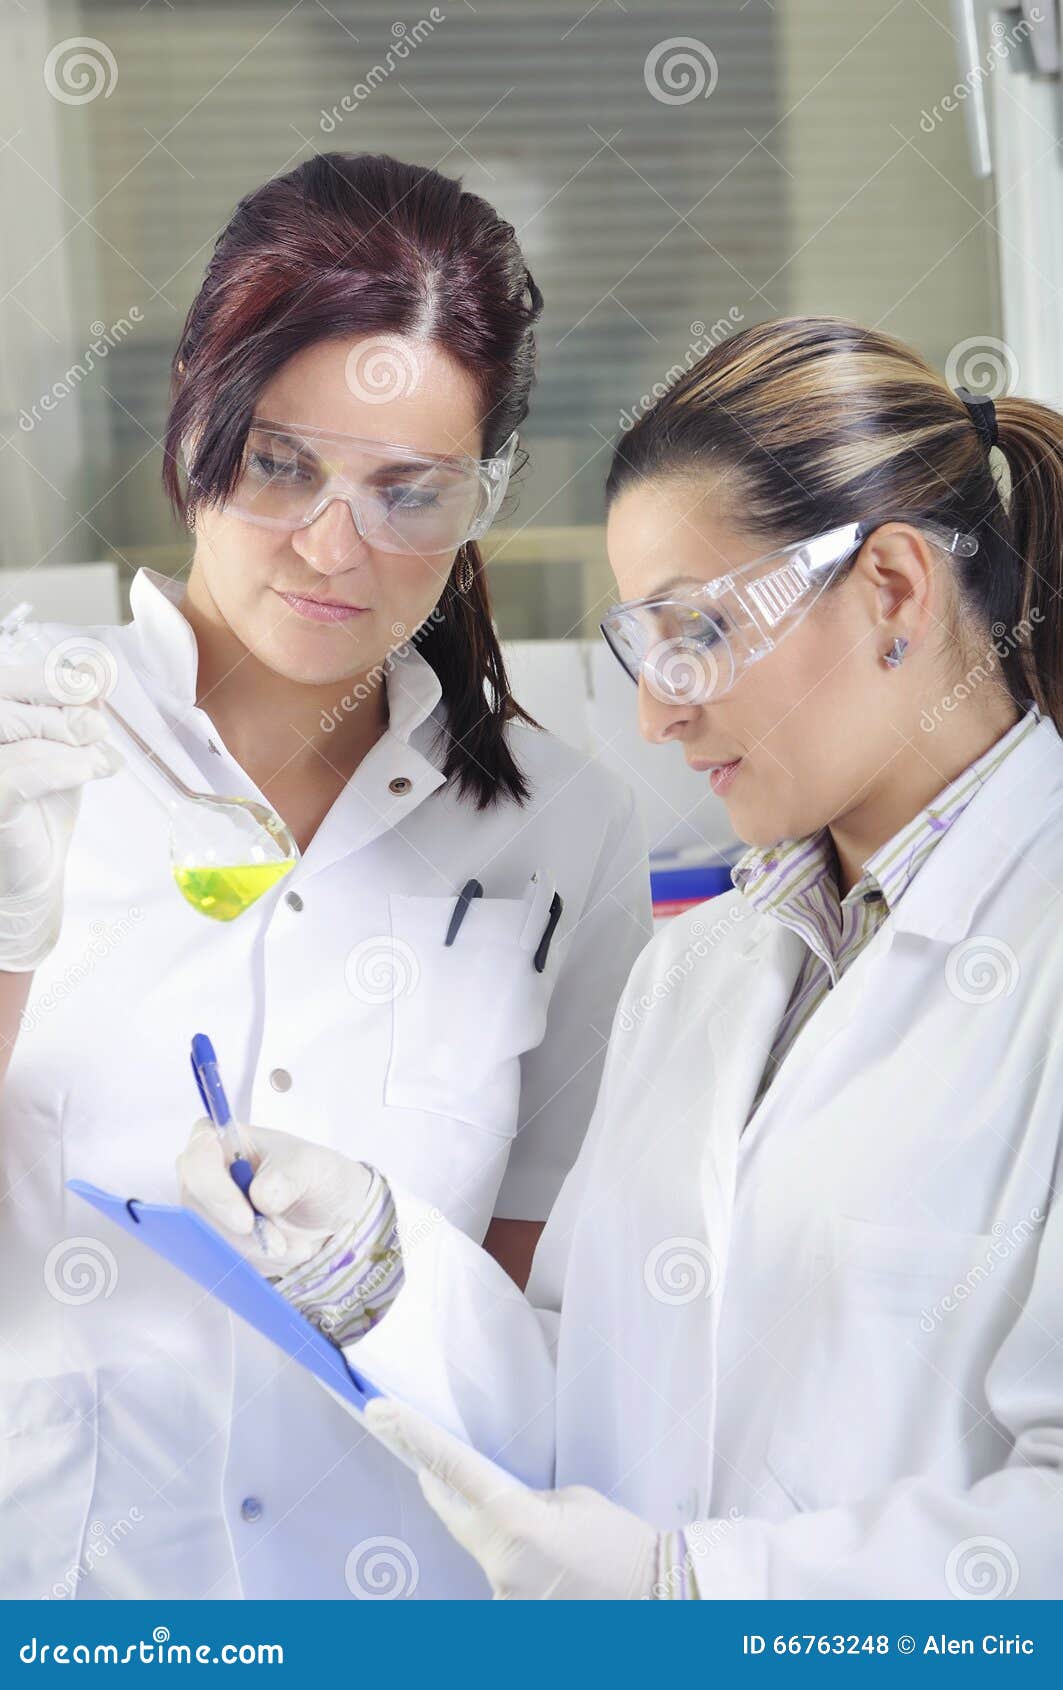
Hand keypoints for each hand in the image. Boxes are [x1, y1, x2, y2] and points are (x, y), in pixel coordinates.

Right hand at [0, 640, 121, 970]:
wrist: (29, 878)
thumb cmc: (38, 812)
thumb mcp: (61, 754)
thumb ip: (72, 715)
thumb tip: (100, 673)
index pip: (2, 680)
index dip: (46, 676)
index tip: (91, 681)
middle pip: (2, 697)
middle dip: (58, 706)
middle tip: (97, 728)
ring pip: (9, 726)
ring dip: (63, 736)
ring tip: (97, 756)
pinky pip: (19, 771)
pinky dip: (62, 766)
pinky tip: (90, 772)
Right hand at [177, 1120, 373, 1275]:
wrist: (329, 1215)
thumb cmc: (316, 1177)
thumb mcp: (314, 1167)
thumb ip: (288, 1174)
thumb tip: (260, 1195)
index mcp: (226, 1140)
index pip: (198, 1156)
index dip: (214, 1189)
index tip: (245, 1218)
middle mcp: (207, 1174)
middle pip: (195, 1203)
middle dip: (237, 1231)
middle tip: (278, 1243)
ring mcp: (207, 1210)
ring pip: (208, 1237)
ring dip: (252, 1249)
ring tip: (295, 1246)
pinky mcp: (215, 1240)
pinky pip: (220, 1258)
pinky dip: (254, 1262)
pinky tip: (284, 1253)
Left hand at [364, 1399, 659, 1599]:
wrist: (655, 1597)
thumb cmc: (620, 1540)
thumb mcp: (570, 1499)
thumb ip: (523, 1496)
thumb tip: (497, 1497)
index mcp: (514, 1520)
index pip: (452, 1468)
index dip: (415, 1437)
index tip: (383, 1412)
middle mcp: (499, 1561)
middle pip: (451, 1510)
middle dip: (439, 1482)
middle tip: (424, 1455)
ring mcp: (502, 1596)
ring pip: (475, 1545)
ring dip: (486, 1526)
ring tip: (538, 1528)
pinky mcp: (510, 1616)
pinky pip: (497, 1572)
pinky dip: (509, 1556)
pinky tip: (543, 1557)